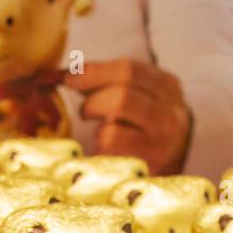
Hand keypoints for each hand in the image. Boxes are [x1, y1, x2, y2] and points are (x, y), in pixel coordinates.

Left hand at [64, 59, 191, 174]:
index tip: (69, 79)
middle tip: (84, 111)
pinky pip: (111, 145)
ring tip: (98, 129)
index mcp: (167, 85)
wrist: (175, 163)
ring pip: (115, 123)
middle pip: (122, 94)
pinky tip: (107, 148)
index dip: (92, 72)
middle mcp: (170, 111)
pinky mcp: (150, 163)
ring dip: (97, 124)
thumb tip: (57, 75)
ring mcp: (163, 139)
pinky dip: (100, 144)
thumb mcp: (136, 95)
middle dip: (92, 100)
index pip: (128, 70)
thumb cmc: (144, 125)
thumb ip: (103, 81)